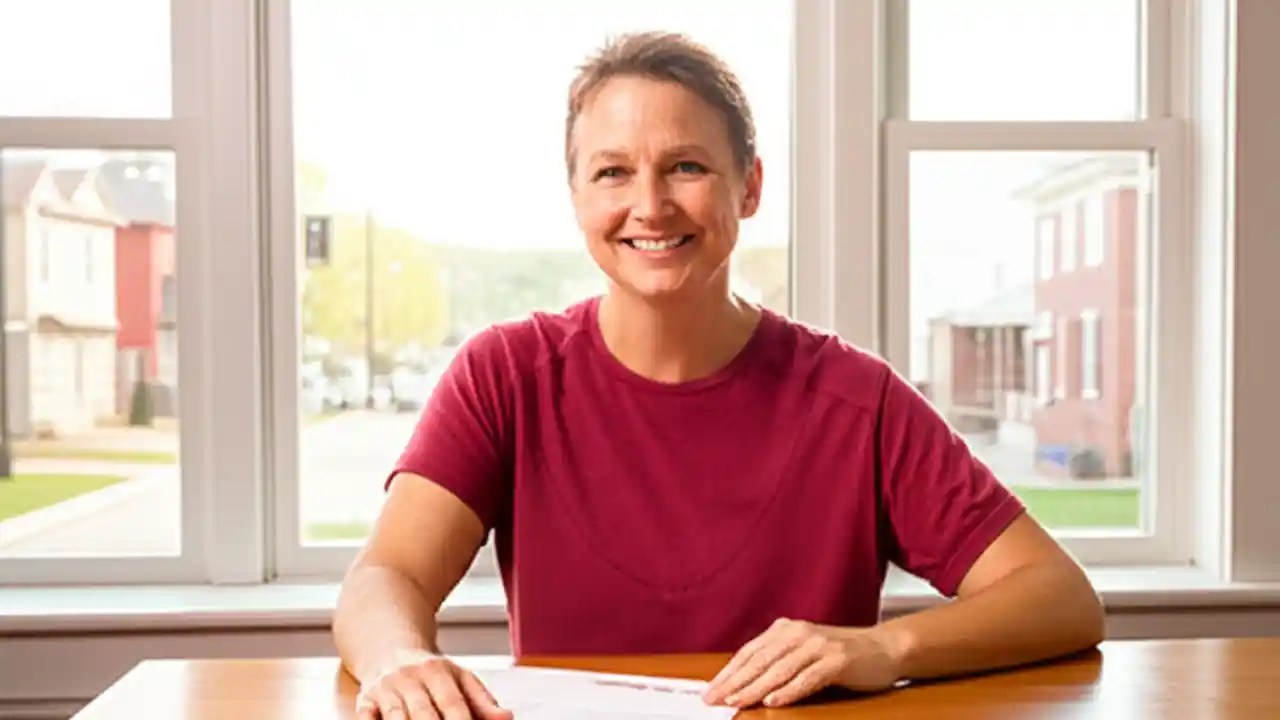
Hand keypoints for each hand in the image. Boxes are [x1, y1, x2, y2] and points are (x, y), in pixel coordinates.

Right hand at [355, 649, 512, 719]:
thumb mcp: (459, 678)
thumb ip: (483, 701)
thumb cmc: (430, 672)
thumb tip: (507, 719)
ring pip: (395, 717)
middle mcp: (410, 679)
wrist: (388, 648)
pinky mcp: (364, 700)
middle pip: (424, 714)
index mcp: (438, 672)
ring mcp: (386, 689)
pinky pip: (366, 717)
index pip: (454, 705)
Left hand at [703, 618, 902, 708]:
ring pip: (780, 669)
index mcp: (786, 630)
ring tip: (737, 701)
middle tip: (714, 699)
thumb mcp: (803, 653)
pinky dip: (789, 690)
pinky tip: (774, 701)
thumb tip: (741, 684)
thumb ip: (777, 663)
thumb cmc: (840, 655)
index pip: (750, 653)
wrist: (885, 648)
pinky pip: (808, 677)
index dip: (728, 673)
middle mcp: (799, 633)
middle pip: (759, 661)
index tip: (710, 691)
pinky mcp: (837, 660)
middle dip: (734, 682)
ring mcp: (819, 645)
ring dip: (755, 688)